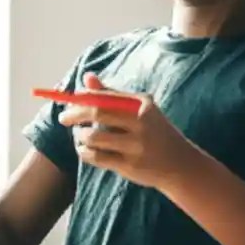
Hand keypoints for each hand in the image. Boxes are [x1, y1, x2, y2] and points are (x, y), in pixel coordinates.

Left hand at [58, 73, 201, 188]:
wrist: (181, 165)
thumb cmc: (155, 132)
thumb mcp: (140, 109)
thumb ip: (112, 94)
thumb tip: (87, 77)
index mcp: (142, 104)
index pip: (104, 96)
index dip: (83, 98)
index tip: (71, 99)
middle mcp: (140, 123)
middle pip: (97, 114)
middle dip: (74, 114)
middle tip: (63, 118)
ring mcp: (136, 146)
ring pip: (94, 138)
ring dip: (79, 136)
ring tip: (77, 135)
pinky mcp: (130, 166)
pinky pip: (97, 158)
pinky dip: (84, 152)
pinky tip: (83, 149)